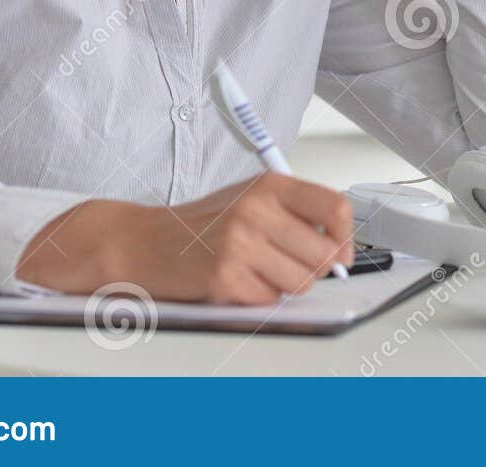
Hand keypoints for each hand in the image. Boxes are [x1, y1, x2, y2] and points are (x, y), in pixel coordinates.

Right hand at [16, 172, 355, 303]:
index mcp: (270, 185)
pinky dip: (258, 299)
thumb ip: (295, 214)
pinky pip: (269, 300)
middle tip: (289, 267)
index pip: (335, 208)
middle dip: (314, 269)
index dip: (345, 237)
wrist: (140, 241)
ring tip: (258, 272)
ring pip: (301, 282)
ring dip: (286, 286)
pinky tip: (236, 282)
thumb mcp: (251, 199)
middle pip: (323, 254)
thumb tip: (341, 246)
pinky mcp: (224, 276)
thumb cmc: (201, 225)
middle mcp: (257, 209)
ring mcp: (240, 243)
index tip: (341, 252)